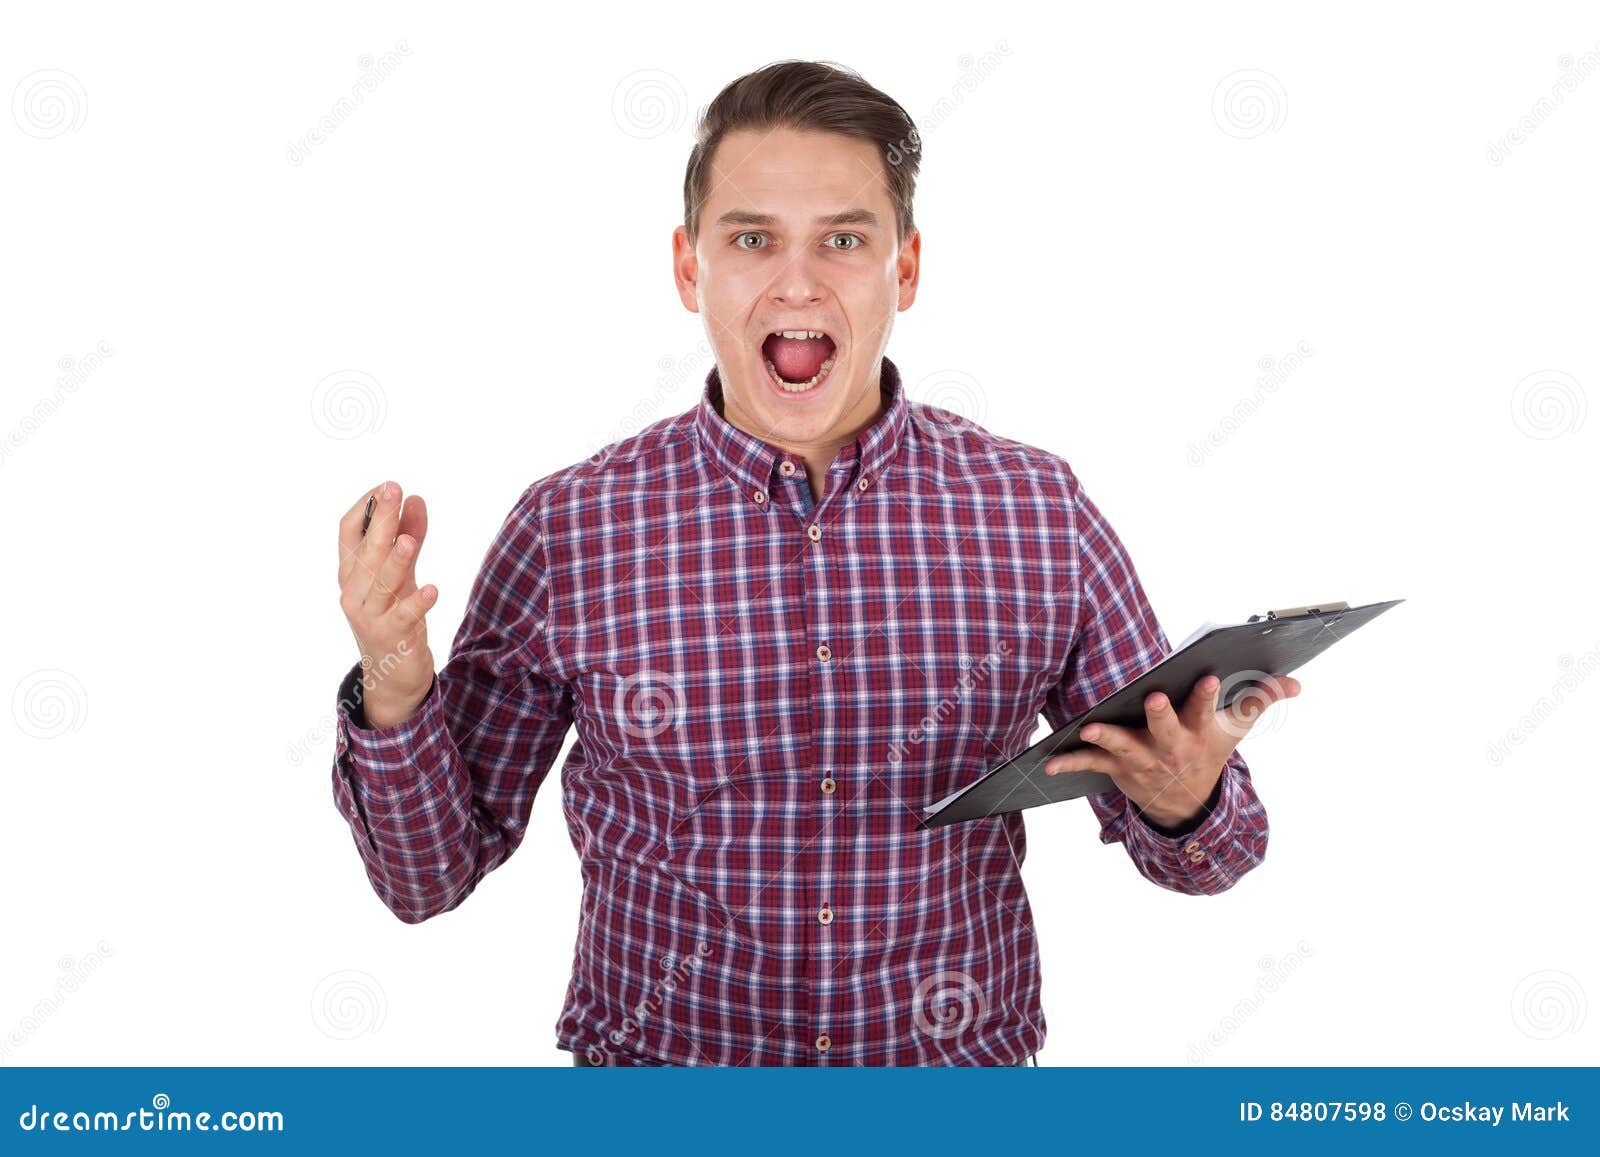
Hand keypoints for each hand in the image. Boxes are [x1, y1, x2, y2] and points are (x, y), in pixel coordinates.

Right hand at [338, 480, 437, 727]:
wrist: (392, 673)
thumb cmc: (393, 615)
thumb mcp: (401, 574)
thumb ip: (409, 537)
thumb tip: (415, 500)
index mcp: (351, 572)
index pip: (348, 533)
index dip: (364, 508)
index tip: (384, 485)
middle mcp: (354, 592)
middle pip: (367, 551)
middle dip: (380, 520)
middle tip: (393, 490)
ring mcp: (370, 616)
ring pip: (381, 583)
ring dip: (395, 560)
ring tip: (407, 539)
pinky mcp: (392, 637)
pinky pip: (404, 617)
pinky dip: (417, 603)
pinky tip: (432, 589)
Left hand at [1043, 673, 1301, 828]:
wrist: (1184, 805)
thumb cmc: (1207, 751)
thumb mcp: (1235, 730)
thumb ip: (1259, 699)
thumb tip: (1293, 681)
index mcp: (1200, 732)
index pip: (1208, 710)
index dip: (1207, 695)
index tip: (1206, 676)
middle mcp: (1171, 746)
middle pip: (1166, 727)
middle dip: (1161, 715)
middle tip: (1155, 699)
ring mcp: (1143, 758)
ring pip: (1123, 745)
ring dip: (1106, 738)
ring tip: (1089, 730)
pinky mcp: (1117, 768)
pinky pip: (1090, 765)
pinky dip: (1069, 763)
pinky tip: (1048, 762)